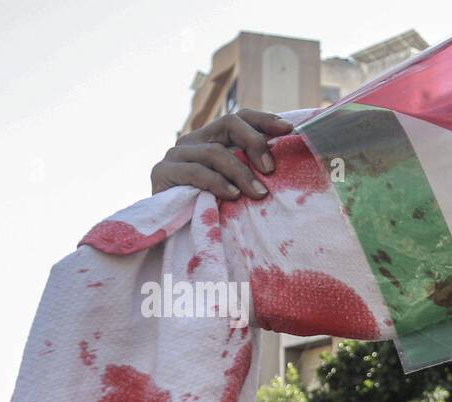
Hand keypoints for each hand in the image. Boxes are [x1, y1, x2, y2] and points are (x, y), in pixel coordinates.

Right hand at [151, 109, 293, 200]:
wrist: (174, 234)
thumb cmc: (214, 211)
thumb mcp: (238, 188)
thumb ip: (253, 173)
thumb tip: (287, 168)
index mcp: (213, 139)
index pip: (240, 118)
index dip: (264, 120)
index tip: (289, 129)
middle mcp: (194, 141)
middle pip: (229, 123)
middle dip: (255, 142)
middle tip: (271, 169)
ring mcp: (176, 154)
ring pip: (215, 152)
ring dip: (241, 173)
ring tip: (259, 194)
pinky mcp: (162, 172)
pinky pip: (195, 171)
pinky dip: (218, 183)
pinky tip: (233, 196)